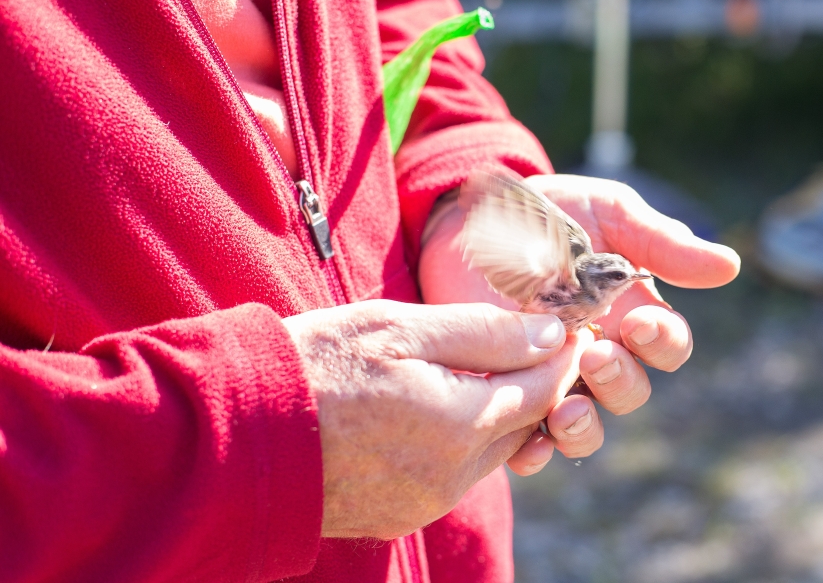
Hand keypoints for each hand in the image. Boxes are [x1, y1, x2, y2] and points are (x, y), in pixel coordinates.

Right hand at [282, 299, 586, 538]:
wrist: (231, 432)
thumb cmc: (313, 365)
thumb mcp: (398, 326)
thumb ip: (483, 332)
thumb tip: (552, 335)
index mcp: (458, 426)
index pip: (542, 389)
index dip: (560, 355)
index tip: (570, 326)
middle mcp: (451, 477)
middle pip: (520, 426)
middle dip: (532, 384)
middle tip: (530, 342)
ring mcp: (424, 503)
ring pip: (488, 453)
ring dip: (494, 414)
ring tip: (477, 369)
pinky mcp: (397, 517)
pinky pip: (452, 476)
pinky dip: (458, 441)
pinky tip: (434, 409)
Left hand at [420, 173, 740, 472]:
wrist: (469, 220)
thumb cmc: (548, 213)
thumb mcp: (607, 213)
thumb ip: (662, 242)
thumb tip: (729, 266)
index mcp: (632, 315)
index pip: (669, 346)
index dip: (664, 343)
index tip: (642, 323)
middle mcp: (598, 354)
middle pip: (631, 391)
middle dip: (620, 379)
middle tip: (595, 355)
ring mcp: (551, 378)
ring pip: (586, 426)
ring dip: (585, 427)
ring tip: (569, 410)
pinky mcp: (505, 392)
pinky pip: (527, 441)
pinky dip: (534, 452)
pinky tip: (530, 446)